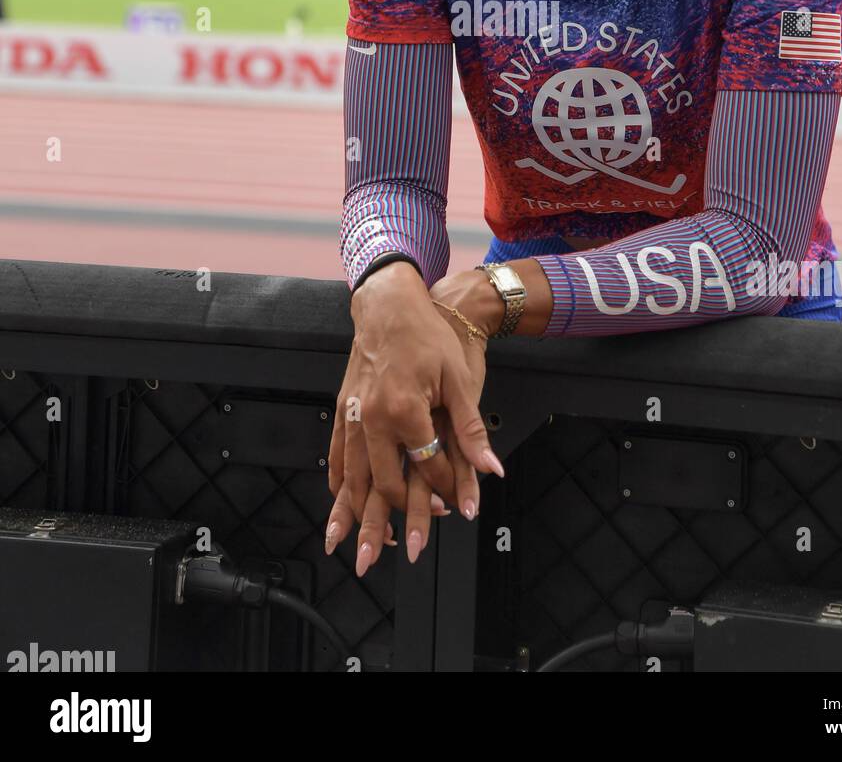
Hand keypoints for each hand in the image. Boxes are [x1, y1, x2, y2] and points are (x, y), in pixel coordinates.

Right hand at [324, 262, 502, 574]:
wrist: (389, 303)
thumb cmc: (427, 334)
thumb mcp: (458, 379)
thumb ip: (471, 430)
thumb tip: (491, 469)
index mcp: (404, 410)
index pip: (428, 466)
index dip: (447, 490)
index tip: (459, 508)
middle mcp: (373, 418)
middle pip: (385, 483)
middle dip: (396, 521)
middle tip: (406, 551)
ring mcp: (353, 415)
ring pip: (353, 477)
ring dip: (356, 516)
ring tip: (355, 549)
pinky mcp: (344, 409)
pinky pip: (336, 455)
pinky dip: (338, 483)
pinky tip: (339, 502)